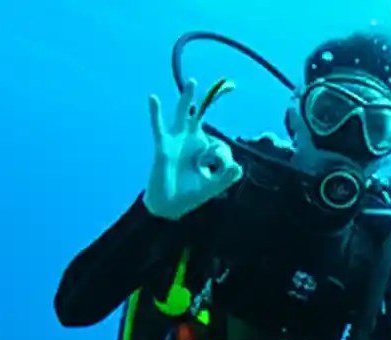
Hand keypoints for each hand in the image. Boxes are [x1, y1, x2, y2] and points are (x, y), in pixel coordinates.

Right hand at [143, 78, 244, 220]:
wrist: (169, 205)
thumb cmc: (189, 195)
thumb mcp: (212, 187)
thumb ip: (226, 178)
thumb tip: (238, 165)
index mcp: (203, 150)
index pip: (218, 144)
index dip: (222, 157)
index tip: (222, 168)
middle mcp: (190, 141)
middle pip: (199, 117)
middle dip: (206, 102)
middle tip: (225, 85)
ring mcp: (177, 141)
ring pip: (183, 115)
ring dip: (187, 99)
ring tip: (193, 82)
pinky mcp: (164, 146)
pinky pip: (158, 126)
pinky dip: (155, 112)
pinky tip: (153, 98)